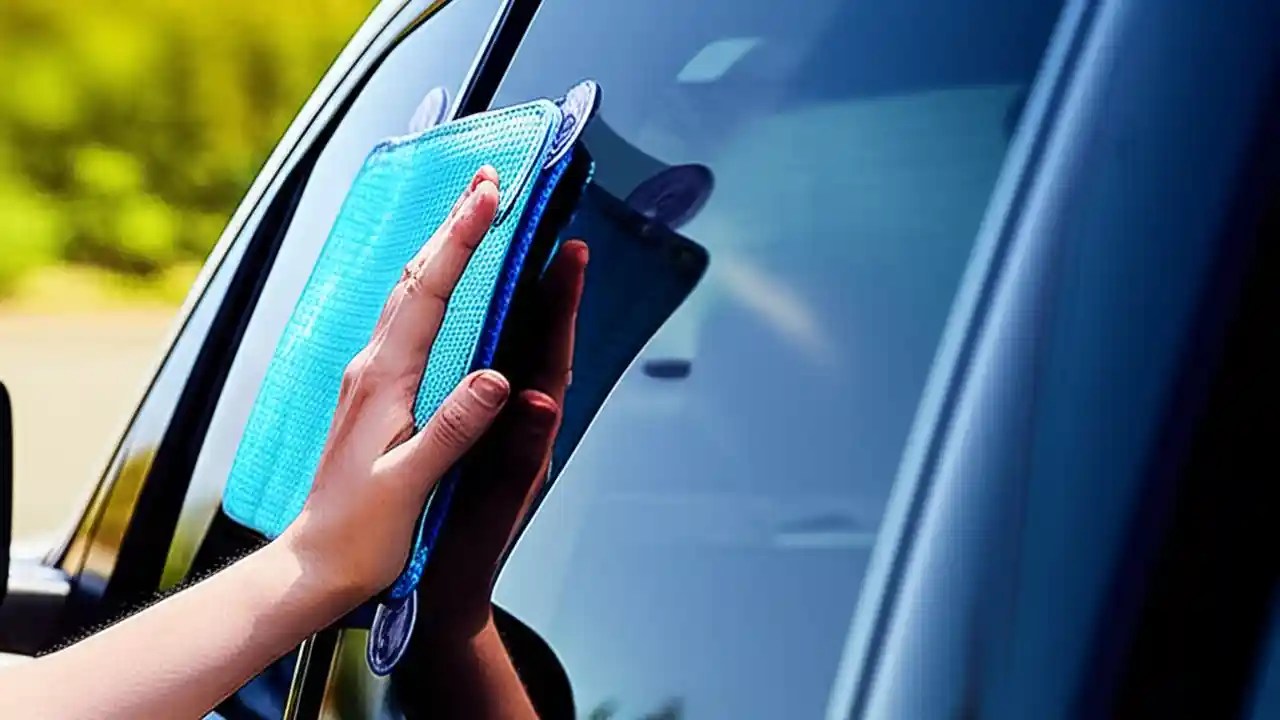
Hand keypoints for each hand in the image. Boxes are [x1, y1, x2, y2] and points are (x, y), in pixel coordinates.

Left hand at [278, 166, 511, 604]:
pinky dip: (429, 284)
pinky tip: (438, 283)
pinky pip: (403, 319)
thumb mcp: (409, 485)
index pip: (429, 294)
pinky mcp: (372, 393)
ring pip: (407, 294)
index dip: (462, 242)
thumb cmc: (360, 533)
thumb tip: (496, 376)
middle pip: (416, 279)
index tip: (491, 198)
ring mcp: (368, 377)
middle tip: (489, 181)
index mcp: (385, 380)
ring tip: (470, 214)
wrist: (313, 565)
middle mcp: (372, 367)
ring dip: (440, 249)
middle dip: (453, 225)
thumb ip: (452, 428)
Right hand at [415, 236, 588, 638]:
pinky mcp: (482, 439)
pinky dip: (493, 342)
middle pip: (542, 348)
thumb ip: (517, 452)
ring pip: (519, 359)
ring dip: (525, 310)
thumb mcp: (489, 504)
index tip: (574, 254)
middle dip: (551, 293)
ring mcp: (504, 433)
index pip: (553, 359)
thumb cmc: (461, 556)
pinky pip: (493, 375)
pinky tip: (477, 324)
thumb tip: (541, 398)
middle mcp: (525, 428)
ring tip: (524, 261)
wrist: (444, 602)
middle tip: (557, 237)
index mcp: (530, 438)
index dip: (563, 306)